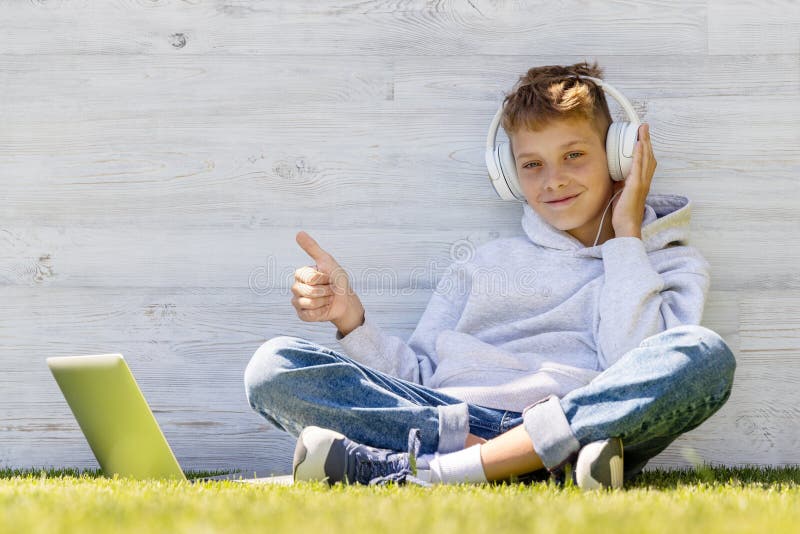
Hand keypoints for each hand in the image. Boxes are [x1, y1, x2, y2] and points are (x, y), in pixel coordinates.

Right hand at [293, 231, 363, 333]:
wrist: (345, 300)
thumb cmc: (336, 279)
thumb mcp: (327, 261)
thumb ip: (312, 248)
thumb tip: (298, 233)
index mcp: (301, 274)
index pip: (310, 277)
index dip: (324, 278)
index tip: (328, 277)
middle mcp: (296, 287)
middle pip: (309, 291)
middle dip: (325, 291)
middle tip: (329, 289)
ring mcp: (298, 301)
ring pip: (309, 303)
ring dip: (325, 301)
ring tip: (327, 299)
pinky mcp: (302, 315)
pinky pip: (309, 315)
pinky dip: (321, 311)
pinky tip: (323, 308)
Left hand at [610, 123, 656, 237]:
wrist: (626, 226)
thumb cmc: (623, 213)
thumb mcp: (620, 193)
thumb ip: (619, 182)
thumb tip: (613, 173)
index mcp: (641, 182)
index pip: (646, 161)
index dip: (645, 148)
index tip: (642, 136)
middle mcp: (644, 181)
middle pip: (648, 156)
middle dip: (646, 140)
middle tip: (644, 126)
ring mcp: (641, 183)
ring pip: (646, 158)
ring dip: (644, 142)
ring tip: (642, 130)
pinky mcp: (635, 186)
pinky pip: (638, 167)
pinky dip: (639, 154)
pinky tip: (638, 144)